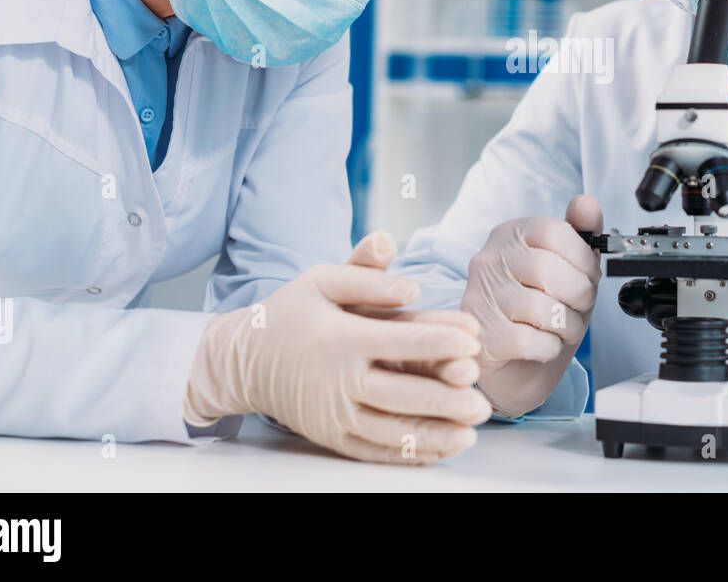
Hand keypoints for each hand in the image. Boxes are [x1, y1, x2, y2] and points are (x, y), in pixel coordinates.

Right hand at [184, 232, 491, 463]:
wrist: (243, 359)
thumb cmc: (291, 313)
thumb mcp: (320, 279)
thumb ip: (366, 275)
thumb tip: (412, 287)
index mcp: (339, 338)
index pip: (397, 342)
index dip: (439, 342)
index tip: (473, 340)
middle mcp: (337, 381)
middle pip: (399, 395)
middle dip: (445, 400)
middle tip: (484, 401)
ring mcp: (333, 414)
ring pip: (390, 431)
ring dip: (433, 434)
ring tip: (471, 432)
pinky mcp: (331, 436)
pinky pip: (375, 451)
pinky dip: (409, 453)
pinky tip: (441, 447)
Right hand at [462, 195, 602, 416]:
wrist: (516, 366)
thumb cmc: (543, 312)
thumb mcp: (570, 269)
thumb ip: (581, 234)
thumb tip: (586, 203)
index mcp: (511, 234)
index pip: (553, 231)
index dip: (582, 258)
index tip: (589, 276)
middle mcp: (488, 260)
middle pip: (546, 268)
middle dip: (579, 294)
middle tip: (579, 308)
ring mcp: (478, 297)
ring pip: (539, 307)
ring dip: (566, 325)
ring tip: (564, 329)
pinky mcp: (480, 334)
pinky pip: (526, 340)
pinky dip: (547, 347)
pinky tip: (544, 345)